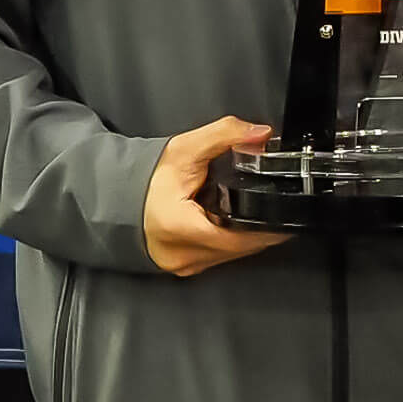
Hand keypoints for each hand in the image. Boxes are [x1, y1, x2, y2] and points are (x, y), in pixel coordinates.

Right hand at [143, 117, 293, 276]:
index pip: (238, 238)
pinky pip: (219, 257)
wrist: (117, 198)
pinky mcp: (185, 267)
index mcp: (181, 228)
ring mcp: (184, 265)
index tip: (284, 212)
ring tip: (259, 211)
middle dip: (262, 230)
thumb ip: (224, 135)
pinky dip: (231, 241)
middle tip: (278, 207)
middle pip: (240, 248)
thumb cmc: (147, 179)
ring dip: (248, 237)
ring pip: (232, 256)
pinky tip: (236, 223)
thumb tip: (261, 134)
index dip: (266, 227)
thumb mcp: (185, 149)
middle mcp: (183, 254)